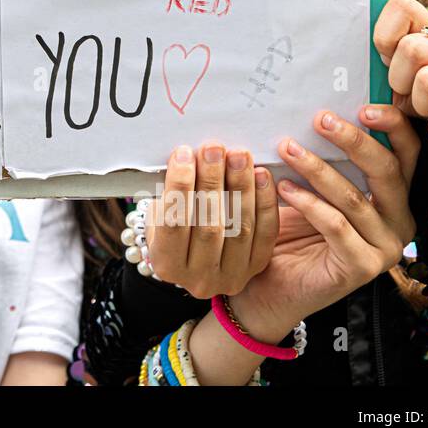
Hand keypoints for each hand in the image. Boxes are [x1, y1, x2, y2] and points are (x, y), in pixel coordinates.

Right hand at [145, 143, 278, 297]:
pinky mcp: (257, 267)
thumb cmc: (176, 226)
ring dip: (241, 187)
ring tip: (238, 155)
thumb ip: (171, 193)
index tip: (184, 153)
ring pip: (239, 228)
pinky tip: (261, 175)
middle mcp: (199, 278)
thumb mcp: (161, 215)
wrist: (199, 257)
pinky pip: (265, 232)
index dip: (179, 186)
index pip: (173, 224)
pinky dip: (265, 201)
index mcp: (167, 265)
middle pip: (208, 226)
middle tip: (214, 149)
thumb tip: (188, 156)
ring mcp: (231, 276)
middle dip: (211, 182)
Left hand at [228, 105, 419, 339]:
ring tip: (287, 148)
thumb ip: (324, 154)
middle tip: (320, 119)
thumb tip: (312, 108)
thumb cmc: (291, 228)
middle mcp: (399, 220)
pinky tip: (283, 187)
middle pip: (388, 171)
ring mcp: (385, 246)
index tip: (362, 106)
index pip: (407, 154)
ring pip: (355, 197)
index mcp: (394, 196)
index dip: (392, 126)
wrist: (270, 284)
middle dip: (354, 141)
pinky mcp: (364, 266)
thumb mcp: (311, 185)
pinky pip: (335, 225)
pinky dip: (307, 202)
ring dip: (317, 168)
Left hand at [374, 0, 427, 141]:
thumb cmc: (425, 99)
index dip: (385, 37)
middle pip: (412, 49)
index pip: (401, 6)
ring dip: (420, 107)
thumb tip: (353, 76)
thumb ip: (384, 65)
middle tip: (409, 95)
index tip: (387, 61)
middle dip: (399, 82)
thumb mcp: (401, 78)